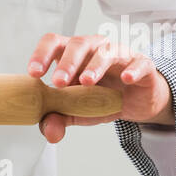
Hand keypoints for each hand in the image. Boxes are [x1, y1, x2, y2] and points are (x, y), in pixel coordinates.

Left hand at [26, 33, 173, 143]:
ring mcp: (119, 53)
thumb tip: (49, 132)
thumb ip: (60, 118)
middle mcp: (94, 47)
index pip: (54, 43)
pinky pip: (138, 63)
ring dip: (94, 66)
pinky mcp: (141, 64)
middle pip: (78, 44)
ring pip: (106, 51)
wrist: (136, 100)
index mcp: (73, 54)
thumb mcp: (78, 111)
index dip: (41, 54)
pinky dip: (132, 70)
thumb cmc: (101, 97)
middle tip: (59, 82)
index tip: (34, 73)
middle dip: (67, 62)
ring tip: (86, 82)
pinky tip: (126, 79)